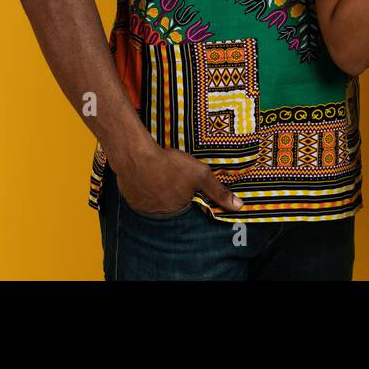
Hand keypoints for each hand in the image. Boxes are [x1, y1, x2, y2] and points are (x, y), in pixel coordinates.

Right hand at [113, 138, 242, 213]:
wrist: (136, 156)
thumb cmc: (170, 165)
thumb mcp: (200, 175)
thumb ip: (219, 191)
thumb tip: (239, 206)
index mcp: (177, 209)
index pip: (186, 205)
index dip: (187, 193)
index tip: (184, 182)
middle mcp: (159, 213)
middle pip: (169, 203)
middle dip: (172, 191)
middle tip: (171, 174)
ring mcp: (142, 206)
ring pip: (153, 199)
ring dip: (156, 189)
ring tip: (159, 172)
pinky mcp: (129, 196)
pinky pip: (139, 194)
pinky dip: (143, 186)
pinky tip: (146, 173)